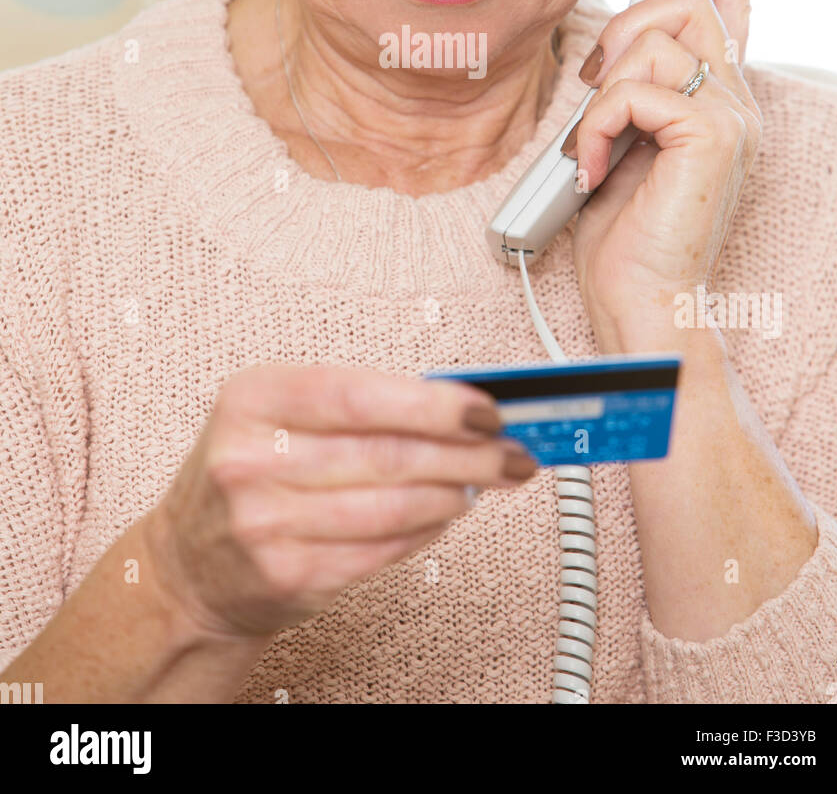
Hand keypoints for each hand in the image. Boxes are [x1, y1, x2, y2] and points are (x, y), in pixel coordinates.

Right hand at [145, 363, 535, 640]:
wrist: (189, 562)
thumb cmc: (250, 470)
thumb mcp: (277, 412)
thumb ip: (357, 401)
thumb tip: (457, 404)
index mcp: (254, 398)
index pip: (360, 396)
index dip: (434, 404)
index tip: (487, 410)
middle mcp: (251, 460)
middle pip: (387, 454)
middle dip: (465, 454)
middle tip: (511, 452)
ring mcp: (265, 524)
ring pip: (391, 507)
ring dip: (452, 494)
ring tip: (483, 481)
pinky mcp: (288, 576)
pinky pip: (379, 552)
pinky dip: (424, 532)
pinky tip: (443, 514)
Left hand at [566, 0, 760, 353]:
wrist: (640, 300)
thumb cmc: (625, 237)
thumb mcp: (623, 146)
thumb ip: (631, 96)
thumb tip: (610, 58)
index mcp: (718, 102)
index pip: (733, 11)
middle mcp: (736, 102)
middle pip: (686, 4)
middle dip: (626, 28)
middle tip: (596, 89)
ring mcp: (731, 117)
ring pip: (654, 42)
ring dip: (604, 92)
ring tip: (598, 146)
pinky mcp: (710, 135)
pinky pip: (634, 89)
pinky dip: (598, 125)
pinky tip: (598, 166)